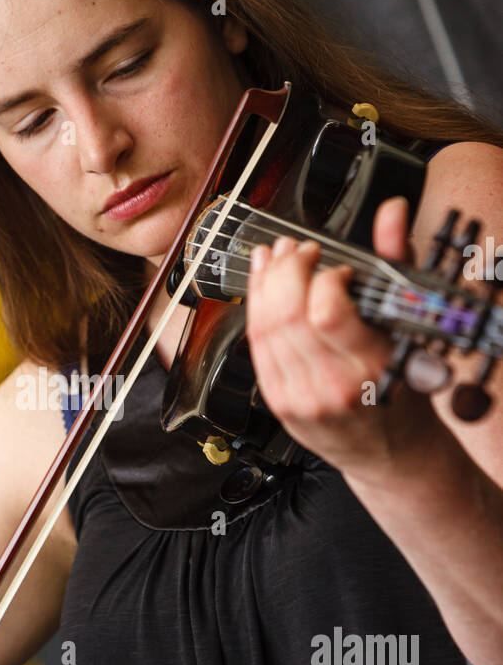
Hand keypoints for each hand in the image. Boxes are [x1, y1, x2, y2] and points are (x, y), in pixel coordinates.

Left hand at [245, 196, 443, 480]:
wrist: (389, 452)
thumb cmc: (405, 391)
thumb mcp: (410, 327)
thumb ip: (396, 263)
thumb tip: (390, 211)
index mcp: (372, 369)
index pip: (327, 313)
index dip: (324, 279)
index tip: (337, 269)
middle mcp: (331, 387)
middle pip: (288, 316)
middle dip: (286, 270)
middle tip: (297, 250)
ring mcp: (299, 398)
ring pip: (264, 329)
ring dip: (264, 284)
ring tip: (275, 258)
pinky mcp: (278, 403)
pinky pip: (256, 348)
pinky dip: (255, 310)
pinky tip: (262, 287)